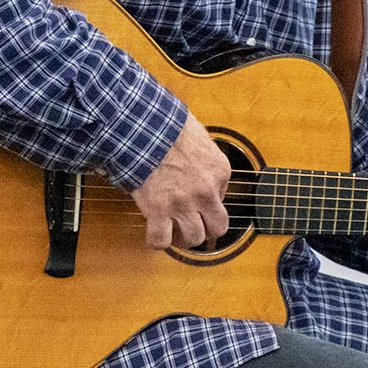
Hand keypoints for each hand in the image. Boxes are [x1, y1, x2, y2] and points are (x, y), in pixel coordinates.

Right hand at [130, 112, 230, 249]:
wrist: (145, 126)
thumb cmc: (170, 127)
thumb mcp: (203, 140)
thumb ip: (207, 162)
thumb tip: (203, 174)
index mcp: (220, 172)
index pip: (222, 199)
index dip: (207, 201)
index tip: (195, 198)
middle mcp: (206, 191)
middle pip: (217, 228)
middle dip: (205, 229)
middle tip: (192, 225)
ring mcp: (183, 203)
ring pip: (193, 238)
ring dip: (183, 237)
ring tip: (173, 229)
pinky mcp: (158, 210)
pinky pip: (160, 240)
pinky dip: (156, 241)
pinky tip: (154, 232)